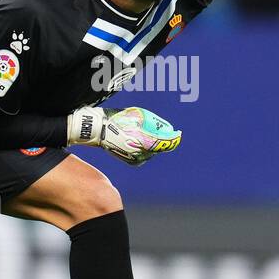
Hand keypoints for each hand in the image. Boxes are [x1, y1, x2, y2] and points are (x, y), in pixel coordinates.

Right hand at [65, 106, 181, 164]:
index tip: (178, 134)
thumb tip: (168, 130)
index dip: (174, 138)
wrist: (99, 130)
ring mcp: (136, 159)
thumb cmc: (119, 118)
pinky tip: (139, 142)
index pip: (165, 142)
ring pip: (153, 152)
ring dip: (152, 143)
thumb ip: (154, 123)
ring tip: (142, 134)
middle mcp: (141, 152)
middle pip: (160, 147)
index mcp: (143, 140)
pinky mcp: (133, 162)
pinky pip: (145, 156)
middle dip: (161, 138)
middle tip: (161, 131)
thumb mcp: (138, 115)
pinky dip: (146, 149)